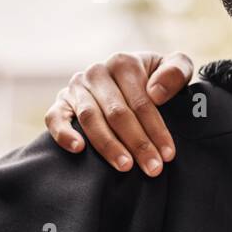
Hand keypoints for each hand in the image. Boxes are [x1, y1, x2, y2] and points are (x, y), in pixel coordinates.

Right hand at [45, 50, 192, 175]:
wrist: (132, 78)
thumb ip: (177, 71)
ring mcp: (77, 87)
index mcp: (124, 63)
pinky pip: (55, 118)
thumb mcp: (176, 67)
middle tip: (153, 169)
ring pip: (91, 118)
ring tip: (125, 166)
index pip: (141, 102)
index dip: (156, 129)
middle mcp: (97, 72)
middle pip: (117, 113)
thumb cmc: (158, 79)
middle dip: (137, 144)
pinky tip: (78, 149)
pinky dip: (63, 133)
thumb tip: (156, 93)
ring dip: (108, 145)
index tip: (168, 154)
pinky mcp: (61, 102)